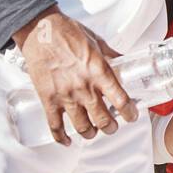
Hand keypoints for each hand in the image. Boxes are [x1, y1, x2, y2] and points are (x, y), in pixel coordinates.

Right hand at [12, 5, 137, 145]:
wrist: (40, 31)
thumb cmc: (68, 33)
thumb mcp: (97, 41)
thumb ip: (112, 56)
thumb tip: (125, 61)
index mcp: (99, 71)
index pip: (120, 100)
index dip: (129, 113)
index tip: (132, 116)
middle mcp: (84, 87)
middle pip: (103, 118)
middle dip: (111, 127)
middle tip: (113, 126)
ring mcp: (65, 95)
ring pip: (82, 126)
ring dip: (91, 133)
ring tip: (94, 132)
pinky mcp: (47, 99)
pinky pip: (54, 126)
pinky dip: (61, 138)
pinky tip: (67, 141)